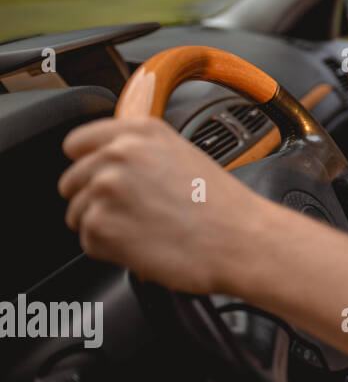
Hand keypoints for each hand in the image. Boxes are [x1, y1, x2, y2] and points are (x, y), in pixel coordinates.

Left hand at [57, 116, 277, 294]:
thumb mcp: (183, 156)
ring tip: (146, 229)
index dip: (89, 164)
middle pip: (72, 180)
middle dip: (95, 199)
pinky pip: (88, 242)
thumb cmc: (223, 207)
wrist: (241, 241)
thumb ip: (140, 153)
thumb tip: (110, 163)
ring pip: (77, 214)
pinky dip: (111, 250)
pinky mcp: (100, 225)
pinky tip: (145, 244)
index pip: (77, 143)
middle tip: (134, 212)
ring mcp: (105, 189)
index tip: (102, 178)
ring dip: (105, 226)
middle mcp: (117, 154)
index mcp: (139, 132)